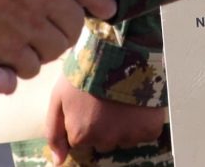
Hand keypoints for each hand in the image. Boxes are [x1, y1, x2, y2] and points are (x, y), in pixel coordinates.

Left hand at [47, 80, 167, 160]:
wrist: (119, 50)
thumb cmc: (85, 70)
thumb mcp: (59, 97)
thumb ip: (54, 132)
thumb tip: (58, 161)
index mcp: (82, 135)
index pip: (80, 141)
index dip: (83, 121)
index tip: (87, 104)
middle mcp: (105, 141)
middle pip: (103, 142)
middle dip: (102, 126)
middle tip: (104, 100)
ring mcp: (129, 136)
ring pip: (123, 138)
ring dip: (122, 124)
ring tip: (120, 99)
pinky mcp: (150, 129)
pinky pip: (144, 133)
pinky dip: (141, 122)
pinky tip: (135, 104)